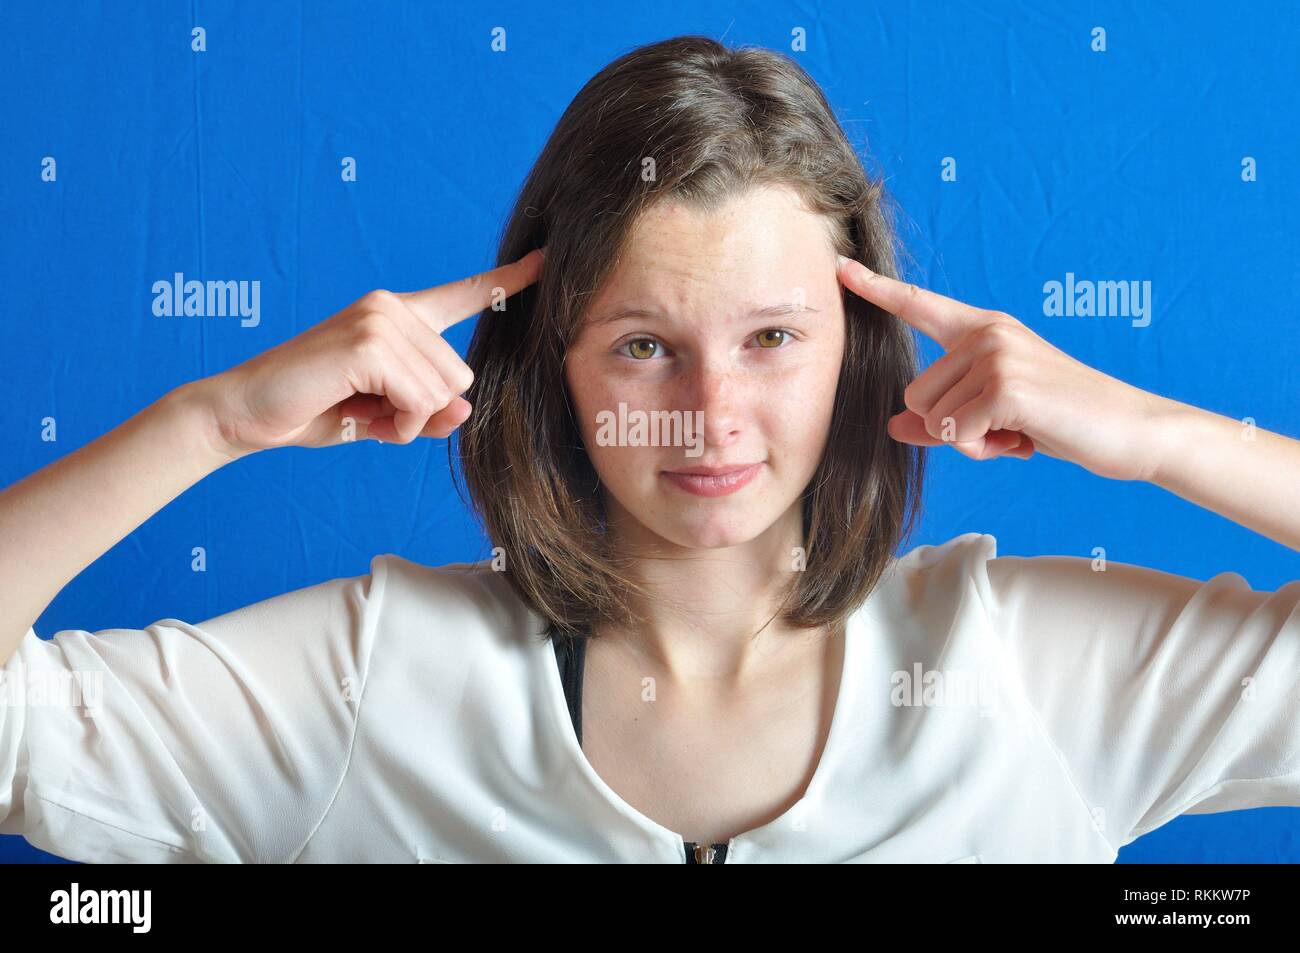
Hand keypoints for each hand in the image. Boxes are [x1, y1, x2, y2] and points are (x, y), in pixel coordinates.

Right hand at [197, 249, 544, 457]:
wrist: (248, 413)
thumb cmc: (315, 408)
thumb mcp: (386, 415)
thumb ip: (430, 410)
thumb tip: (464, 410)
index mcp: (399, 316)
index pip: (462, 294)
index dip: (508, 281)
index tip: (546, 259)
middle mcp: (392, 306)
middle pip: (460, 376)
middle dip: (422, 410)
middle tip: (370, 408)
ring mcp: (380, 319)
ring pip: (443, 391)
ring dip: (407, 419)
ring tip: (360, 408)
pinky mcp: (368, 342)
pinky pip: (419, 399)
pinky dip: (397, 422)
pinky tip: (359, 412)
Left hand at [836, 255, 1171, 481]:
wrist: (1127, 429)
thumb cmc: (1059, 419)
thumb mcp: (993, 416)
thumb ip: (941, 420)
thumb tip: (892, 427)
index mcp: (984, 329)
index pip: (920, 305)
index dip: (877, 289)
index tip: (842, 268)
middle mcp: (987, 333)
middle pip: (914, 395)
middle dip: (952, 426)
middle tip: (1004, 425)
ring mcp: (997, 355)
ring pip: (932, 417)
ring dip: (971, 439)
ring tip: (1017, 429)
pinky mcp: (1006, 386)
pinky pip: (957, 433)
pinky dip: (985, 448)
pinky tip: (1023, 438)